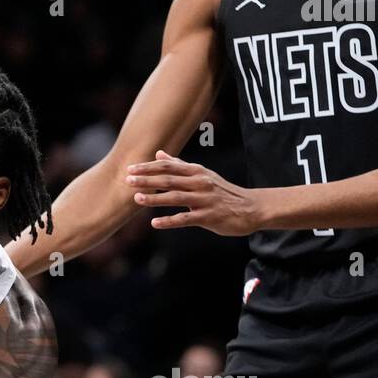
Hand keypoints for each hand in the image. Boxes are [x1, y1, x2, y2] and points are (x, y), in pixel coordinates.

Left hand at [126, 149, 263, 235]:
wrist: (250, 208)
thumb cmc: (222, 191)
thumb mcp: (202, 174)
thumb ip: (179, 165)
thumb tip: (159, 154)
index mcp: (196, 172)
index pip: (168, 167)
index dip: (148, 167)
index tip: (130, 168)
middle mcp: (199, 183)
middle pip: (169, 180)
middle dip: (147, 180)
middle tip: (127, 180)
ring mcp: (204, 200)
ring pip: (175, 197)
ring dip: (154, 198)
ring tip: (136, 198)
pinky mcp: (209, 216)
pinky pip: (186, 218)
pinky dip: (170, 220)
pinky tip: (155, 223)